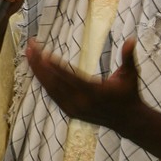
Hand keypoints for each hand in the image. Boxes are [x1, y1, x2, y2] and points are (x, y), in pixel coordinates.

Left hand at [26, 37, 142, 131]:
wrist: (128, 121)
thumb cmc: (128, 93)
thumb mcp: (131, 75)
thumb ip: (128, 57)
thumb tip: (131, 39)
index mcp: (95, 92)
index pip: (70, 77)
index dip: (55, 65)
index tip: (42, 53)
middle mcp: (81, 102)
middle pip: (55, 82)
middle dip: (39, 64)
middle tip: (30, 46)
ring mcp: (74, 109)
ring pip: (50, 89)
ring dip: (37, 71)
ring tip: (28, 54)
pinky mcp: (70, 112)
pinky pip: (52, 95)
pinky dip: (43, 82)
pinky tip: (36, 69)